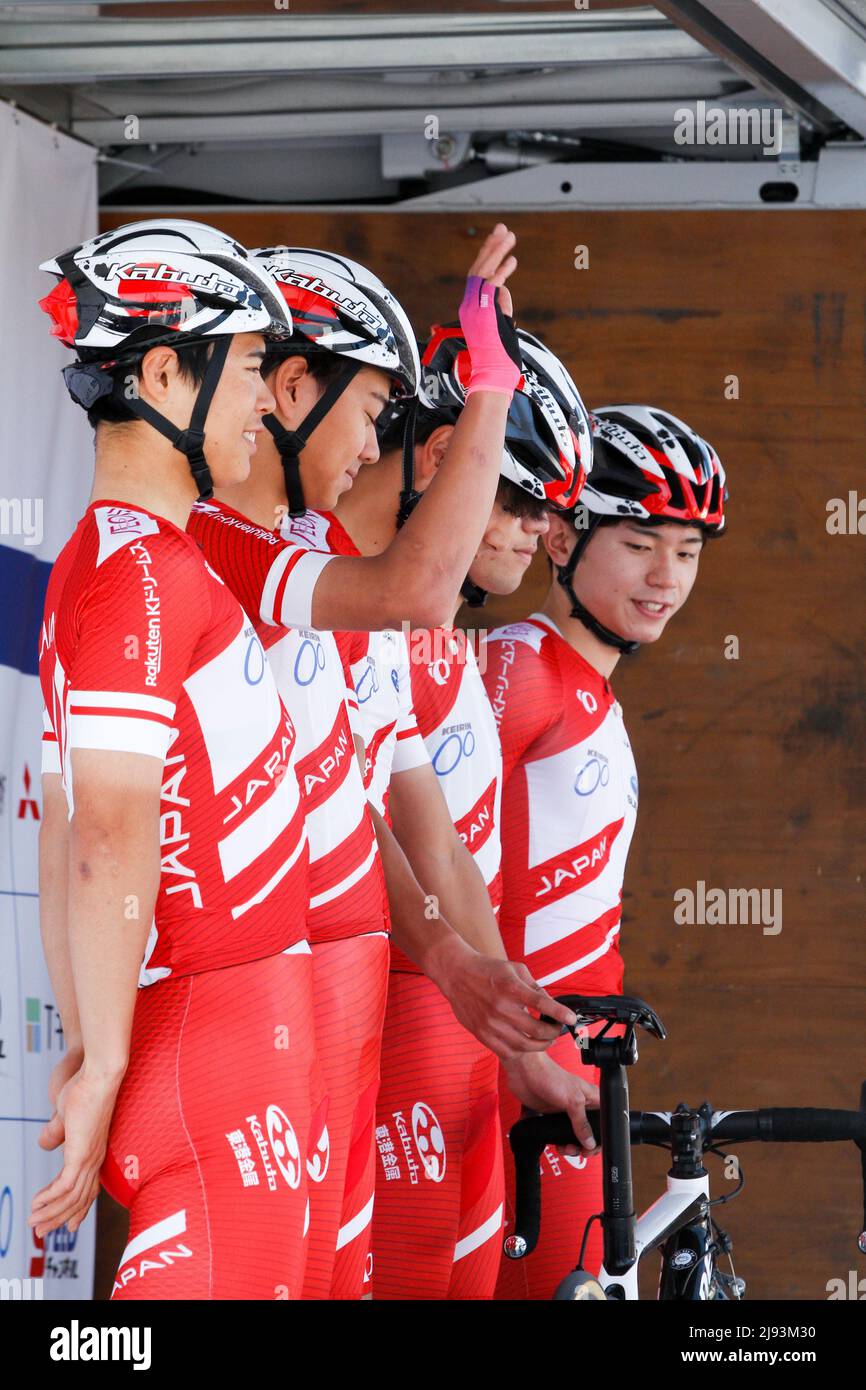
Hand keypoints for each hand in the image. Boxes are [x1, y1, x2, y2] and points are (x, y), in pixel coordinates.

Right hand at [29, 1064, 120, 1238]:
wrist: (99, 1076)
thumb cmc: (85, 1090)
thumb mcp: (66, 1117)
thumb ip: (57, 1133)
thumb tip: (46, 1143)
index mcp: (94, 1153)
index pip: (88, 1190)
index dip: (77, 1209)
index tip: (69, 1225)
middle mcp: (95, 1160)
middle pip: (79, 1200)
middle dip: (59, 1219)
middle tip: (42, 1233)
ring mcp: (89, 1158)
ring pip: (70, 1198)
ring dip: (50, 1213)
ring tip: (33, 1223)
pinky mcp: (80, 1154)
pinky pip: (64, 1186)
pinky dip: (49, 1199)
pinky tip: (36, 1204)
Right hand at [426, 935, 577, 1059]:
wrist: (456, 973)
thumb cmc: (488, 970)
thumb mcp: (516, 970)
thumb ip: (534, 987)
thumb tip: (551, 1006)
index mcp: (510, 987)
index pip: (541, 1004)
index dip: (559, 1013)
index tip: (571, 1019)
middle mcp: (500, 1007)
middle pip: (536, 1030)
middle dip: (553, 1033)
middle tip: (557, 1030)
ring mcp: (490, 1023)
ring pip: (523, 1045)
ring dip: (540, 1045)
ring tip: (546, 1039)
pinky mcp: (481, 1033)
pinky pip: (507, 1051)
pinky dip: (521, 1051)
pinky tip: (526, 1043)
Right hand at [459, 225, 520, 395]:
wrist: (492, 375)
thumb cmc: (497, 357)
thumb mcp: (501, 326)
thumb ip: (501, 307)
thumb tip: (505, 290)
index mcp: (471, 308)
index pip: (478, 277)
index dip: (489, 258)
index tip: (500, 244)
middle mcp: (469, 305)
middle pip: (478, 269)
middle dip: (491, 247)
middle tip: (503, 229)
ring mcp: (473, 308)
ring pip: (483, 272)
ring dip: (497, 252)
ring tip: (509, 236)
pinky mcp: (482, 312)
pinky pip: (490, 286)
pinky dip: (501, 272)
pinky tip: (512, 260)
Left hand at [503, 1051, 599, 1154]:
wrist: (525, 1072)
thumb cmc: (549, 1075)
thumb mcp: (572, 1100)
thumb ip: (581, 1122)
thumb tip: (589, 1141)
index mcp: (591, 1098)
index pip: (603, 1122)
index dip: (600, 1137)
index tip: (592, 1147)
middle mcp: (580, 1106)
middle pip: (589, 1133)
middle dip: (584, 1145)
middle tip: (577, 1150)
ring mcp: (566, 1112)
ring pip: (574, 1136)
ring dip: (570, 1147)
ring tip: (565, 1148)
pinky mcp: (552, 1117)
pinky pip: (559, 1134)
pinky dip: (558, 1142)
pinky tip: (556, 1144)